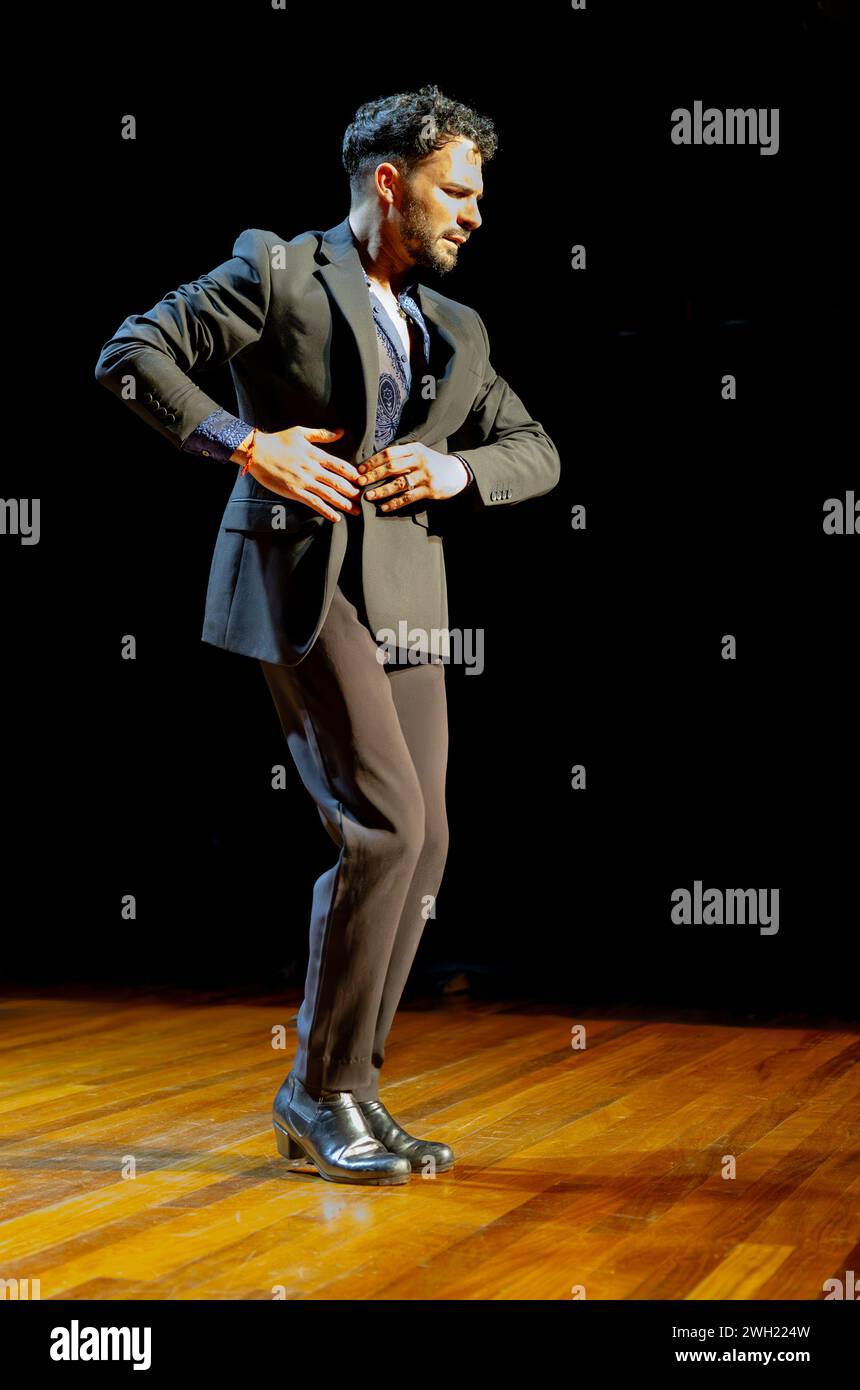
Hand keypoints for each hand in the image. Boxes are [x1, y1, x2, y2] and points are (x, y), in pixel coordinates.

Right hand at [242, 426, 361, 521]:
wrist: (257, 452)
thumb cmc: (278, 440)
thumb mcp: (301, 432)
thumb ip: (322, 434)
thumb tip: (342, 431)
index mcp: (315, 454)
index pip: (339, 465)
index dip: (352, 474)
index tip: (362, 481)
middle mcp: (312, 469)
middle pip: (337, 482)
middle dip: (352, 491)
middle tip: (363, 499)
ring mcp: (303, 481)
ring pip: (328, 494)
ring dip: (343, 503)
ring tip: (355, 511)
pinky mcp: (294, 491)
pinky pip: (314, 503)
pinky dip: (326, 511)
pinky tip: (335, 517)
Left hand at [357, 442, 469, 510]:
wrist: (457, 473)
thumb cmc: (432, 463)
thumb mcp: (419, 453)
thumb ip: (402, 456)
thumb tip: (375, 462)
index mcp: (414, 449)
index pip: (389, 453)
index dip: (373, 461)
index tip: (360, 469)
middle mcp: (420, 460)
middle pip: (392, 467)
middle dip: (374, 475)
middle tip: (360, 482)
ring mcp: (425, 476)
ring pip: (399, 484)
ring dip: (382, 491)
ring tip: (369, 496)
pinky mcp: (430, 490)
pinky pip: (408, 497)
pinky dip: (395, 503)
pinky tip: (384, 507)